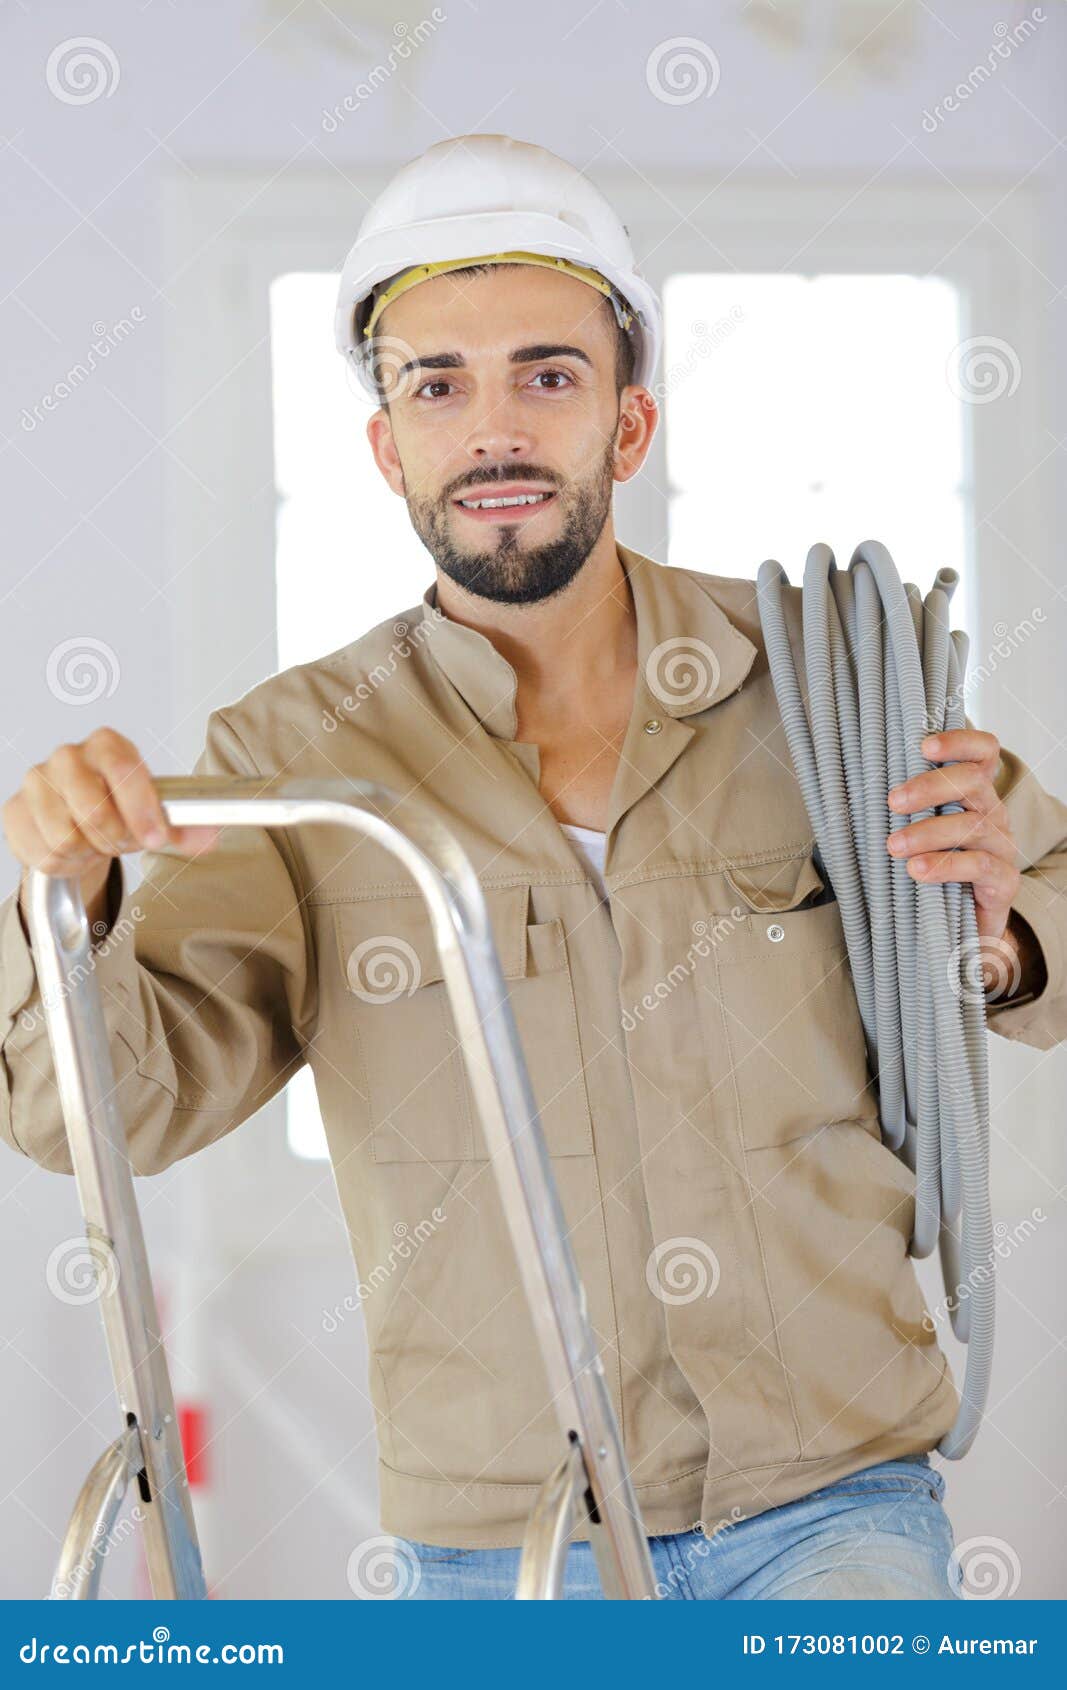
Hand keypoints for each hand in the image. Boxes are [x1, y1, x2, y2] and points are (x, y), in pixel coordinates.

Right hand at [2, 727, 218, 876]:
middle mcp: (67, 757)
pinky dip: (66, 863)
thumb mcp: (155, 813)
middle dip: (116, 838)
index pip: (123, 767)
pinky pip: (46, 853)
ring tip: (96, 842)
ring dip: (91, 852)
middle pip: (93, 809)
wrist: (74, 818)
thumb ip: (185, 826)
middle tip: (123, 842)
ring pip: (67, 837)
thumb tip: (211, 836)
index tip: (157, 837)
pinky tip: (74, 849)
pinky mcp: (15, 811)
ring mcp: (36, 783)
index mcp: (106, 745)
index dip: (141, 806)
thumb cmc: (117, 807)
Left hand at [886, 728, 1027, 997]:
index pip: (983, 752)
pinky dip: (945, 866)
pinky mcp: (1004, 881)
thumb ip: (898, 811)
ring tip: (893, 847)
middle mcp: (993, 814)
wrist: (958, 930)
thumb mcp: (913, 835)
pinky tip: (917, 871)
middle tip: (891, 803)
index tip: (924, 746)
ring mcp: (1002, 846)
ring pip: (974, 825)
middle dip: (929, 787)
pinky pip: (979, 865)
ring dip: (928, 832)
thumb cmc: (930, 872)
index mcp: (973, 795)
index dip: (960, 741)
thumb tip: (848, 791)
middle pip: (974, 782)